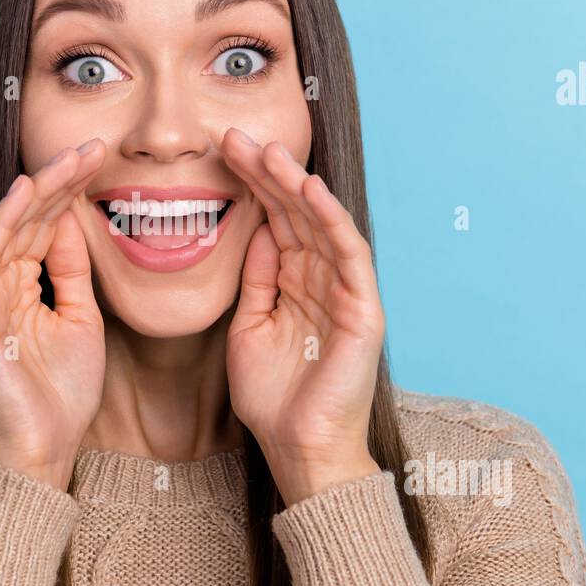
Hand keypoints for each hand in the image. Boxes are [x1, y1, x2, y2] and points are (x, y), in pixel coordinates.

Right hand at [0, 139, 106, 489]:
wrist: (41, 449)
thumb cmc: (60, 394)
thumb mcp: (80, 319)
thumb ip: (72, 272)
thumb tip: (72, 223)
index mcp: (22, 285)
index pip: (43, 224)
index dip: (68, 189)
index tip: (100, 157)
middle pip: (27, 218)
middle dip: (59, 178)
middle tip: (92, 145)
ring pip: (7, 227)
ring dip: (38, 189)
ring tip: (69, 158)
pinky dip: (5, 221)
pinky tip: (27, 190)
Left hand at [221, 128, 384, 505]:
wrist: (300, 448)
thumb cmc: (274, 397)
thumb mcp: (248, 328)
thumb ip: (256, 281)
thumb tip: (255, 232)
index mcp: (295, 283)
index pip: (274, 222)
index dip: (252, 186)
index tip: (222, 153)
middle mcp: (322, 279)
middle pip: (295, 213)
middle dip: (267, 173)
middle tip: (235, 137)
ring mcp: (345, 291)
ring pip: (321, 224)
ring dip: (295, 185)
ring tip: (268, 151)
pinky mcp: (364, 308)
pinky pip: (349, 254)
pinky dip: (331, 220)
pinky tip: (310, 190)